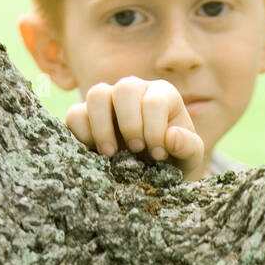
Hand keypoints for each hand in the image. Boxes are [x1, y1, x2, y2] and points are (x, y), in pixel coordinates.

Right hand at [65, 77, 204, 178]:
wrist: (153, 176)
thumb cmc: (174, 162)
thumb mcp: (189, 159)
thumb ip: (188, 147)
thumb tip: (172, 137)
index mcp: (162, 95)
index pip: (154, 100)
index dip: (154, 129)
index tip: (158, 155)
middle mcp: (134, 91)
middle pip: (125, 88)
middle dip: (130, 123)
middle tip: (136, 150)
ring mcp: (108, 102)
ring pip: (97, 95)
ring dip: (102, 126)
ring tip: (112, 155)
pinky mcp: (86, 117)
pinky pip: (75, 115)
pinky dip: (82, 134)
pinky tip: (95, 154)